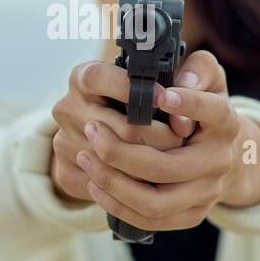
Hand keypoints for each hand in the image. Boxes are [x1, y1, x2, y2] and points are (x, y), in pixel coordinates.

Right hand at [50, 60, 186, 202]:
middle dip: (160, 137)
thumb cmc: (155, 98)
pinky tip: (156, 182)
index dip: (132, 90)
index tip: (164, 99)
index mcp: (85, 78)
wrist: (110, 132)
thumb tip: (189, 96)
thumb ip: (195, 72)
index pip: (97, 79)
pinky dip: (133, 188)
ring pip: (116, 163)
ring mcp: (64, 142)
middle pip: (120, 129)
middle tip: (182, 140)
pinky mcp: (67, 173)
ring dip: (152, 166)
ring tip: (175, 161)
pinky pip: (104, 188)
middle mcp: (68, 108)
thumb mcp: (177, 74)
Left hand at [76, 50, 241, 230]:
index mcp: (225, 123)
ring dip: (113, 181)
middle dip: (121, 152)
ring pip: (154, 202)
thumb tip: (178, 84)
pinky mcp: (189, 215)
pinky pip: (149, 220)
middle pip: (167, 168)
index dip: (190, 104)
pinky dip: (116, 204)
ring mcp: (206, 194)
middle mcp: (220, 161)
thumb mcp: (204, 78)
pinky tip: (94, 183)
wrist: (214, 150)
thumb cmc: (198, 105)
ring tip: (85, 156)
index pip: (214, 112)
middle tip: (91, 129)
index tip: (161, 95)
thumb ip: (197, 71)